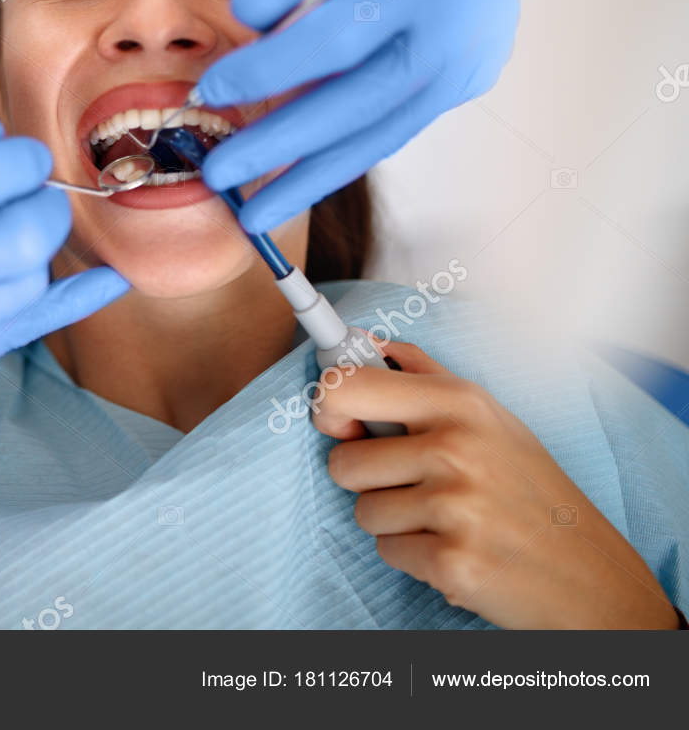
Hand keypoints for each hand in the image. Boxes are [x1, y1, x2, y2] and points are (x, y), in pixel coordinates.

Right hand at [0, 117, 128, 444]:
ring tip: (10, 236)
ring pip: (32, 273)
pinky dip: (79, 298)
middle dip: (37, 200)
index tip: (13, 157)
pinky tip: (108, 279)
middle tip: (21, 194)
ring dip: (35, 245)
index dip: (13, 157)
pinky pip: (37, 325)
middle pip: (23, 226)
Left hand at [200, 0, 537, 232]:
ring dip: (315, 176)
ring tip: (260, 209)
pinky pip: (398, 123)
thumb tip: (245, 19)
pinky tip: (304, 176)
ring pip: (382, 133)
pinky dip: (348, 150)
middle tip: (220, 181)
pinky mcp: (471, 77)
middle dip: (282, 151)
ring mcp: (468, 61)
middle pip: (357, 106)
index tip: (210, 93)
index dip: (266, 72)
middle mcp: (452, 32)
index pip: (331, 40)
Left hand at [316, 339, 677, 628]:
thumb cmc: (530, 490)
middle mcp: (455, 448)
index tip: (335, 422)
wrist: (590, 575)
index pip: (344, 385)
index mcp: (459, 402)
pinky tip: (458, 549)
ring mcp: (455, 506)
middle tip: (413, 486)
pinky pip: (387, 551)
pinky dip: (414, 557)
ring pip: (363, 511)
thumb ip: (424, 376)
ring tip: (446, 520)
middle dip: (364, 478)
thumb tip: (367, 342)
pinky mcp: (452, 561)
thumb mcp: (489, 417)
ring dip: (395, 522)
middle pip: (343, 460)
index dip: (326, 406)